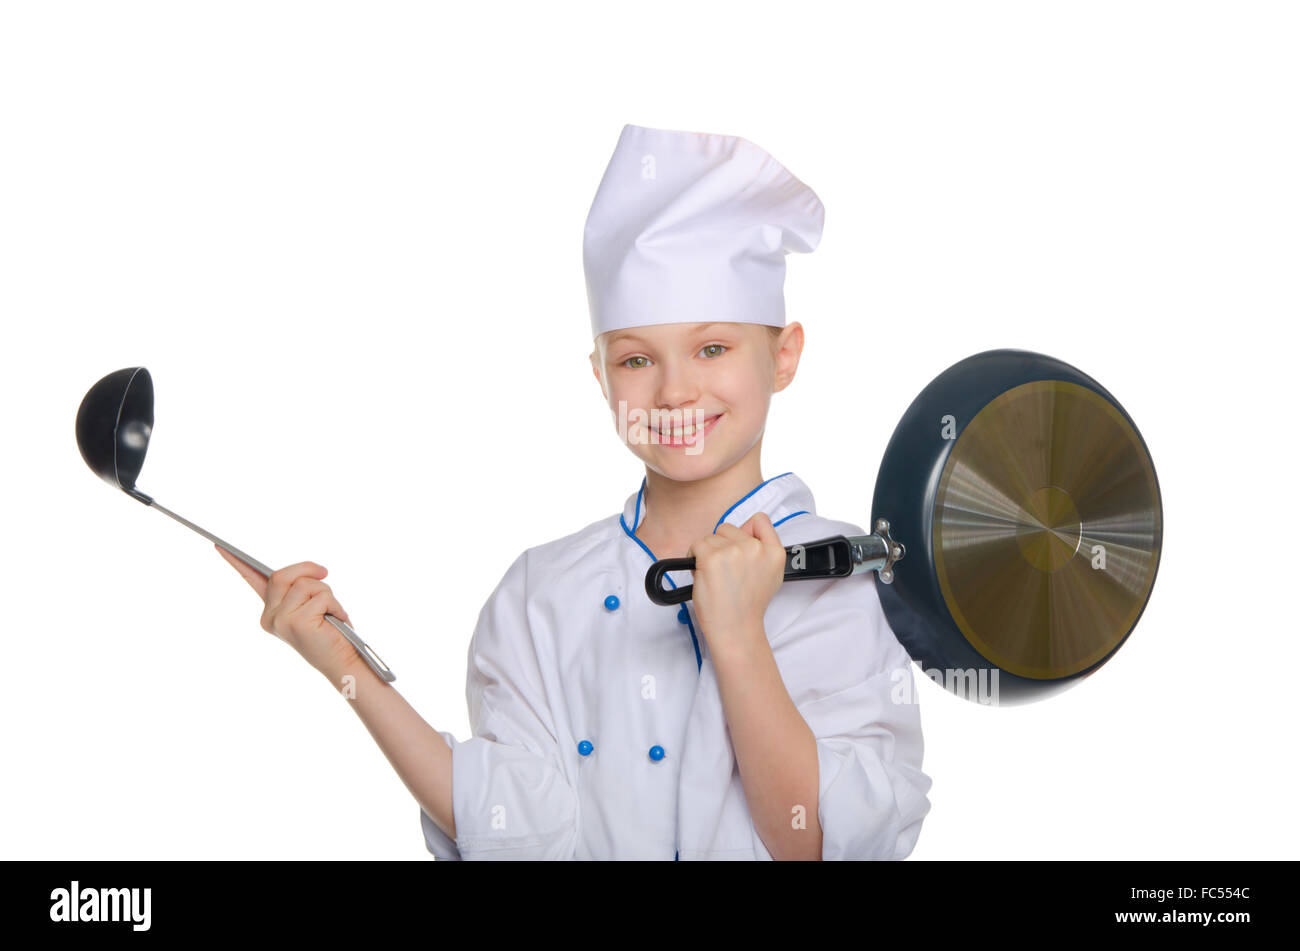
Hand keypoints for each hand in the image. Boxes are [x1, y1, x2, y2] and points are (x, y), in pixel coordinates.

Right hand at [214, 545, 358, 677]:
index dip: (234, 561)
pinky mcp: (296, 623)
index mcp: (271, 610)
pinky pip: (322, 596)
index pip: (251, 580)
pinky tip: (335, 621)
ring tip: (331, 614)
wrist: (342, 661)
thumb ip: (302, 587)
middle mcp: (270, 616)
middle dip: (308, 570)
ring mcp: (280, 620)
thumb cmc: (331, 632)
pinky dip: (336, 606)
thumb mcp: (313, 604)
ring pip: (306, 584)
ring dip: (327, 594)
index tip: (218, 545)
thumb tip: (314, 571)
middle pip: (283, 575)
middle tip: (324, 573)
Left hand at [687, 513, 786, 655]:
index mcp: (775, 552)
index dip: (746, 532)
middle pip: (729, 528)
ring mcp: (734, 552)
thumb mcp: (771, 575)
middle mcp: (756, 548)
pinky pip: (696, 545)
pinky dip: (694, 557)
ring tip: (715, 576)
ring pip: (711, 537)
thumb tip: (743, 529)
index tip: (740, 549)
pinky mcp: (712, 558)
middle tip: (725, 571)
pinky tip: (703, 574)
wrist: (735, 629)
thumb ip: (762, 549)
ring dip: (707, 553)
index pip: (760, 520)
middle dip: (722, 545)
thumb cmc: (747, 606)